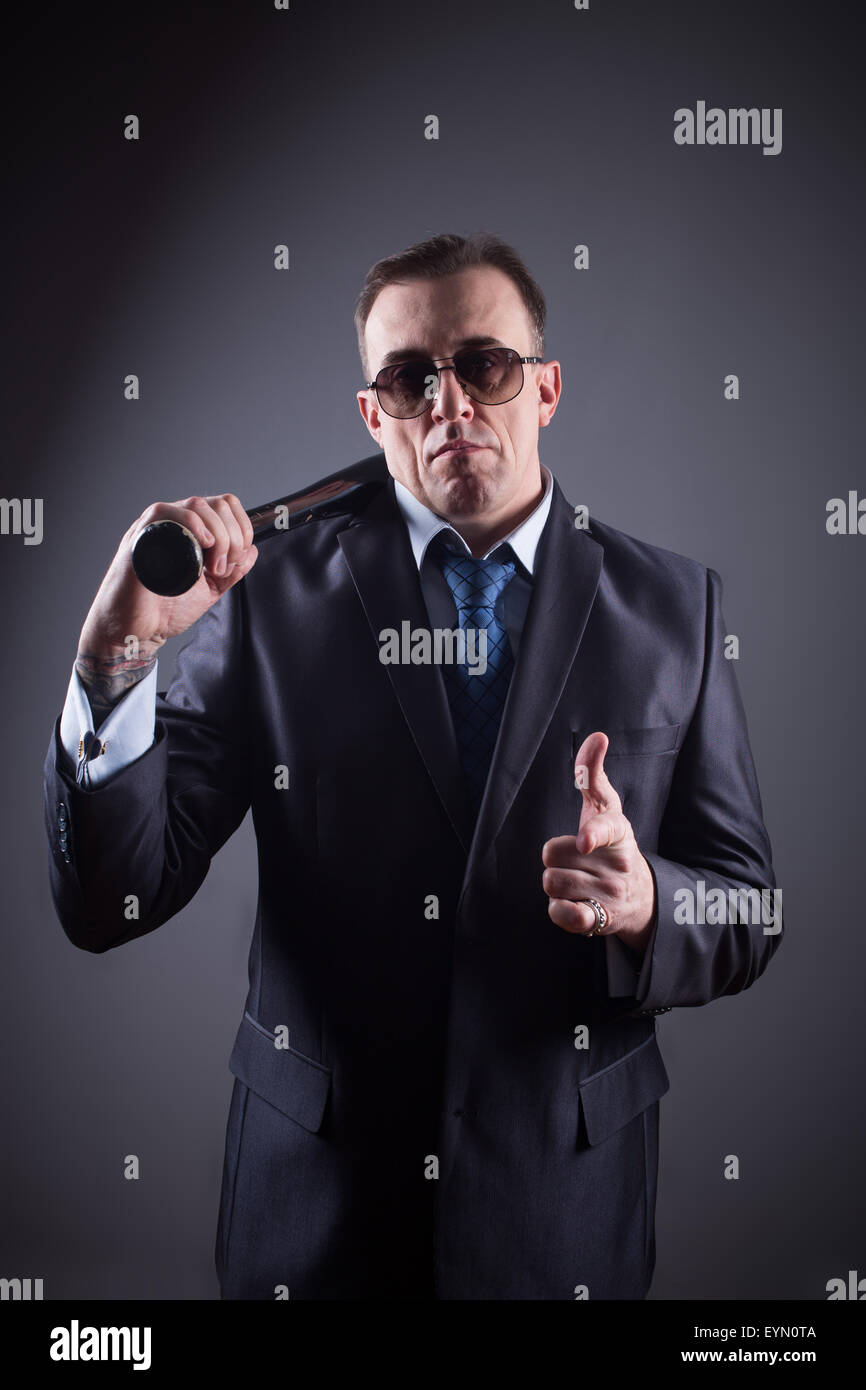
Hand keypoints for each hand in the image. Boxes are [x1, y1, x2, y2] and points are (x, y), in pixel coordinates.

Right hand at [77, 493, 257, 660]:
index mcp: (190, 530)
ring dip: (217, 536)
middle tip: (222, 567)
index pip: (225, 505)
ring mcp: (155, 528)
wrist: (137, 629)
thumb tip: (252, 551)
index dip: (242, 528)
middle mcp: (173, 523)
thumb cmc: (164, 609)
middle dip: (233, 537)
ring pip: (196, 506)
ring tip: (211, 567)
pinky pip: (164, 512)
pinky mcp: (139, 538)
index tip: (238, 557)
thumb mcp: (210, 589)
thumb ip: (231, 571)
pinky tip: (200, 547)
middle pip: (217, 504)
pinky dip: (190, 524)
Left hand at [542, 731, 655, 951]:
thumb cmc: (612, 846)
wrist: (641, 898)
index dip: (592, 835)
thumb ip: (594, 774)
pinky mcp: (600, 920)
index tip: (585, 842)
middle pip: (552, 854)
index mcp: (618, 831)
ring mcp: (610, 894)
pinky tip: (572, 904)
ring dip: (554, 882)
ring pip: (550, 881)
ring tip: (575, 881)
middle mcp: (617, 863)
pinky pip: (561, 913)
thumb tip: (597, 736)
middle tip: (576, 860)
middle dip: (555, 857)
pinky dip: (558, 909)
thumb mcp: (607, 809)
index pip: (604, 829)